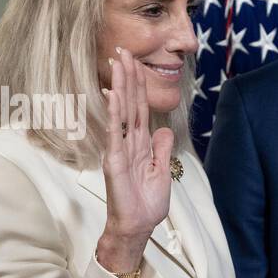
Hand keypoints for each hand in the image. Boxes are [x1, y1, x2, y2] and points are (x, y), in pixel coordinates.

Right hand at [96, 47, 173, 273]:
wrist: (137, 227)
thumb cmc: (146, 204)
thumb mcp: (162, 173)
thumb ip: (161, 150)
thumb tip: (165, 129)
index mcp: (141, 145)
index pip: (139, 109)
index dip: (138, 87)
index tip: (135, 63)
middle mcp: (128, 143)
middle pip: (129, 104)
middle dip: (127, 77)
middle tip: (122, 50)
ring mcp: (119, 150)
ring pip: (121, 113)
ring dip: (119, 87)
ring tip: (117, 64)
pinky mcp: (114, 161)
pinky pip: (115, 134)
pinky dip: (115, 114)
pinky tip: (113, 95)